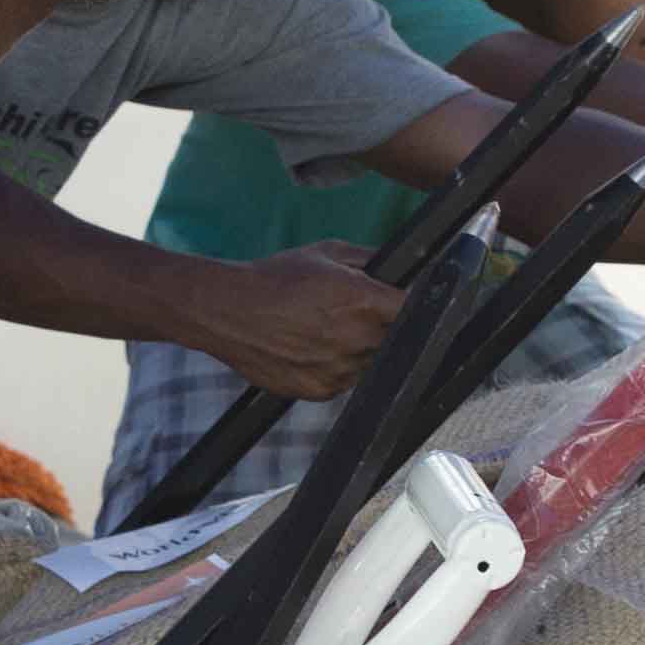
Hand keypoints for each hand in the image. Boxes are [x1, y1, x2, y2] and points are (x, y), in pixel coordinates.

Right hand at [177, 244, 404, 398]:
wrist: (229, 311)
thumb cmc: (276, 278)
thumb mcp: (328, 253)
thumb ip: (372, 260)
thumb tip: (403, 266)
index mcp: (365, 302)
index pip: (415, 310)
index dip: (411, 306)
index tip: (403, 304)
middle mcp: (357, 339)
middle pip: (394, 341)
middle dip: (382, 327)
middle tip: (351, 314)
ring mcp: (340, 370)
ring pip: (370, 364)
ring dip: (359, 350)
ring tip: (325, 330)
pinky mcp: (321, 391)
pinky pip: (344, 382)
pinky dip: (336, 368)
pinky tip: (312, 348)